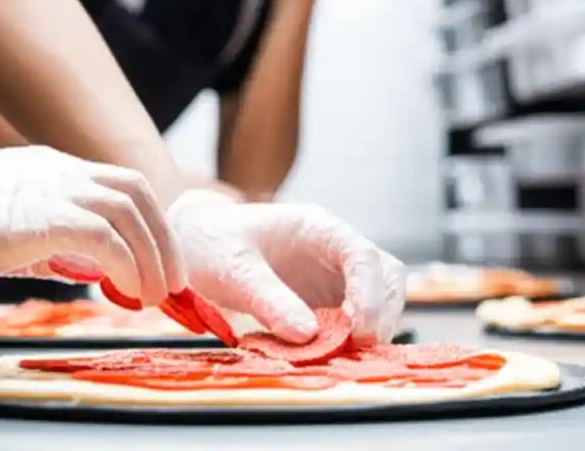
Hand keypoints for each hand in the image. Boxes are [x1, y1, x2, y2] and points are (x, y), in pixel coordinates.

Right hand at [0, 135, 182, 304]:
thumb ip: (37, 243)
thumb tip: (72, 267)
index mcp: (47, 169)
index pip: (117, 186)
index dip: (145, 222)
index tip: (154, 259)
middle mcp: (57, 171)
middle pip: (137, 191)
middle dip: (163, 237)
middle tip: (171, 281)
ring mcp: (52, 188)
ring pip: (132, 211)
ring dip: (153, 255)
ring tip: (156, 294)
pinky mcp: (41, 217)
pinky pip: (107, 238)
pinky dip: (128, 265)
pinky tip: (127, 292)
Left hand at [170, 190, 404, 346]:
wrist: (199, 244)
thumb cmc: (214, 243)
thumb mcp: (233, 268)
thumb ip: (268, 297)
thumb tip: (306, 334)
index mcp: (317, 228)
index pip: (362, 254)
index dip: (370, 293)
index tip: (360, 329)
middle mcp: (335, 250)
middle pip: (385, 275)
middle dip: (383, 312)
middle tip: (360, 349)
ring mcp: (334, 274)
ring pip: (379, 297)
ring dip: (374, 327)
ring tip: (348, 355)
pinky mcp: (325, 299)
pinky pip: (354, 318)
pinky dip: (352, 338)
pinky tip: (333, 355)